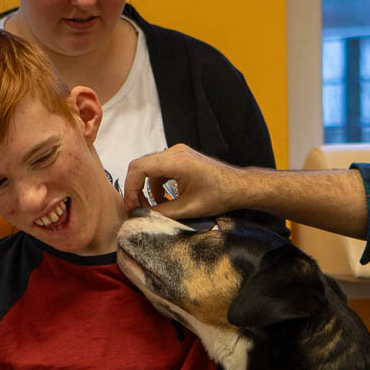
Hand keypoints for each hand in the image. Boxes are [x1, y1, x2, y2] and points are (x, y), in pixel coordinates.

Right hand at [123, 144, 245, 217]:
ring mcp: (177, 153)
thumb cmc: (220, 195)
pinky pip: (159, 169)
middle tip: (138, 208)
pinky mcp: (181, 158)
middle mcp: (175, 152)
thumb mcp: (188, 209)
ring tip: (152, 207)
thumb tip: (141, 216)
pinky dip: (157, 185)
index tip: (132, 207)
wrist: (239, 187)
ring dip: (147, 188)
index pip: (138, 169)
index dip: (130, 189)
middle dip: (135, 189)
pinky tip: (165, 200)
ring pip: (149, 168)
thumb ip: (161, 212)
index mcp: (176, 161)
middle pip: (140, 166)